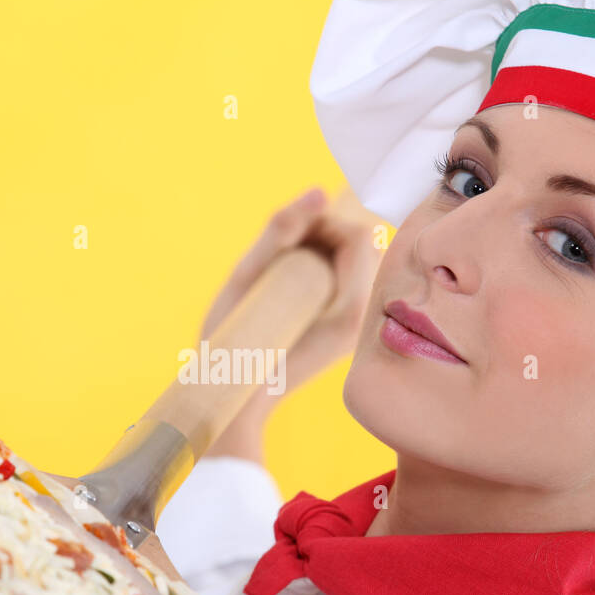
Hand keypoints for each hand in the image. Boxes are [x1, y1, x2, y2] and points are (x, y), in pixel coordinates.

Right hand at [201, 186, 382, 459]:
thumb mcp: (248, 278)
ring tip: (283, 263)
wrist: (235, 403)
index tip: (288, 234)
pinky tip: (291, 279)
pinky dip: (318, 264)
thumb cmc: (236, 344)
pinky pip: (341, 279)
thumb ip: (281, 231)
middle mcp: (358, 316)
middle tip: (282, 248)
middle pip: (359, 243)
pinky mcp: (340, 328)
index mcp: (348, 309)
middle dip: (322, 232)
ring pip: (351, 258)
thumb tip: (318, 191)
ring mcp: (351, 324)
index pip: (358, 236)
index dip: (323, 221)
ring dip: (317, 247)